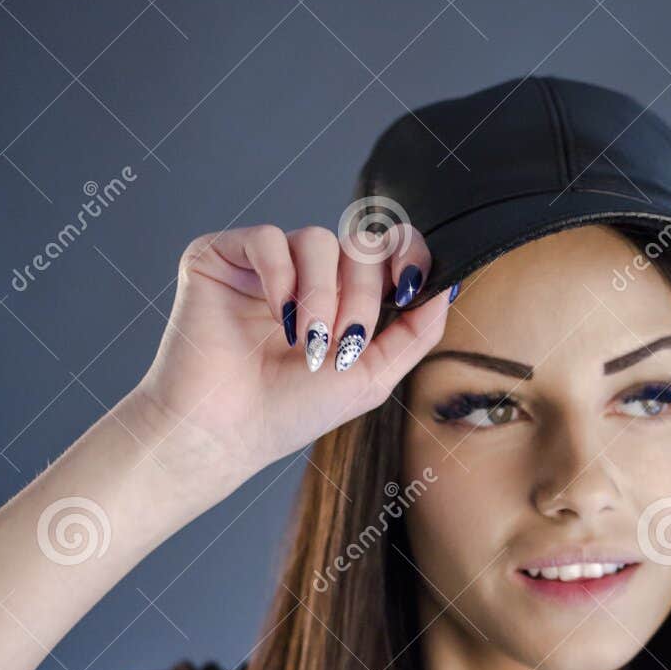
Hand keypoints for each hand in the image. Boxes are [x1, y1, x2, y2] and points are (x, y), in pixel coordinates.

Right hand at [130, 221, 451, 491]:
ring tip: (307, 342)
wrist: (228, 430)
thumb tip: (450, 287)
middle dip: (360, 296)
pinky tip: (277, 318)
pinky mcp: (221, 257)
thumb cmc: (291, 412)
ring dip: (321, 294)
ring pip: (317, 239)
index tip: (410, 288)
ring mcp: (263, 264)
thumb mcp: (372, 376)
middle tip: (342, 343)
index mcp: (339, 299)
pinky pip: (267, 239)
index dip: (406, 257)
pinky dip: (280, 278)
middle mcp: (304, 275)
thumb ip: (414, 333)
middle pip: (356, 245)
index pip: (383, 252)